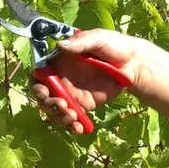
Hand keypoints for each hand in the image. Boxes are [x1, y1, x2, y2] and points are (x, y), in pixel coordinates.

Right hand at [33, 29, 148, 133]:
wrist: (133, 64)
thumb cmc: (114, 45)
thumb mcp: (98, 38)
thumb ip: (80, 42)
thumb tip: (61, 46)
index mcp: (59, 62)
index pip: (38, 75)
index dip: (36, 86)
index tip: (44, 92)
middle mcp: (61, 79)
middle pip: (43, 97)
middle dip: (48, 105)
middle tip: (63, 105)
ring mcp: (71, 93)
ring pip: (55, 110)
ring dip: (59, 117)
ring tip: (73, 117)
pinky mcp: (82, 105)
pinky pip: (72, 118)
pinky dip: (72, 126)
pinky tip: (79, 128)